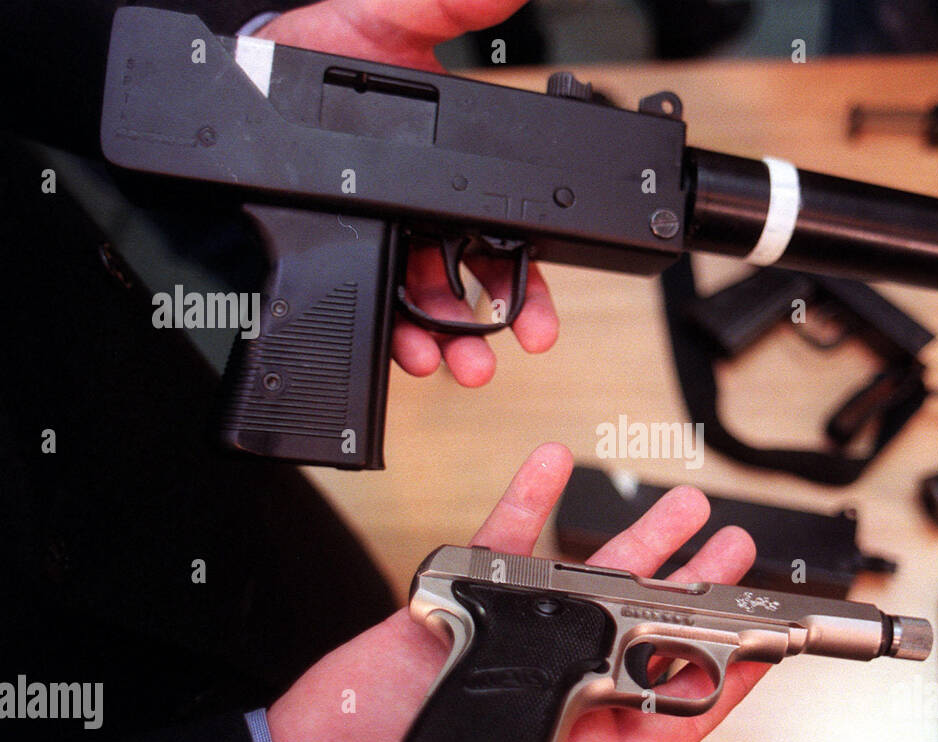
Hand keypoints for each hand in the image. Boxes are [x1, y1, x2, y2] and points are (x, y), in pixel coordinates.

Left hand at [256, 1, 557, 385]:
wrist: (247, 71)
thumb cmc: (322, 48)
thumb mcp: (392, 18)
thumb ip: (447, 7)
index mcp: (452, 169)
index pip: (506, 232)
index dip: (528, 279)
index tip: (541, 315)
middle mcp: (423, 212)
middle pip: (476, 284)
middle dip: (501, 325)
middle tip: (516, 343)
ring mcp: (380, 236)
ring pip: (427, 308)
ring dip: (452, 342)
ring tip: (462, 362)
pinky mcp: (337, 249)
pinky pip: (371, 307)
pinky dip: (395, 339)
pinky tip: (408, 349)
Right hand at [267, 443, 761, 741]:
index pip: (673, 706)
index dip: (724, 670)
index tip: (766, 636)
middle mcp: (555, 698)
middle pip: (646, 629)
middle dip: (694, 587)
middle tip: (730, 547)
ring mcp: (508, 652)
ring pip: (587, 582)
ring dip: (631, 542)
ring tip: (675, 509)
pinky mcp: (455, 616)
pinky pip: (500, 548)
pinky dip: (526, 505)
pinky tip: (551, 470)